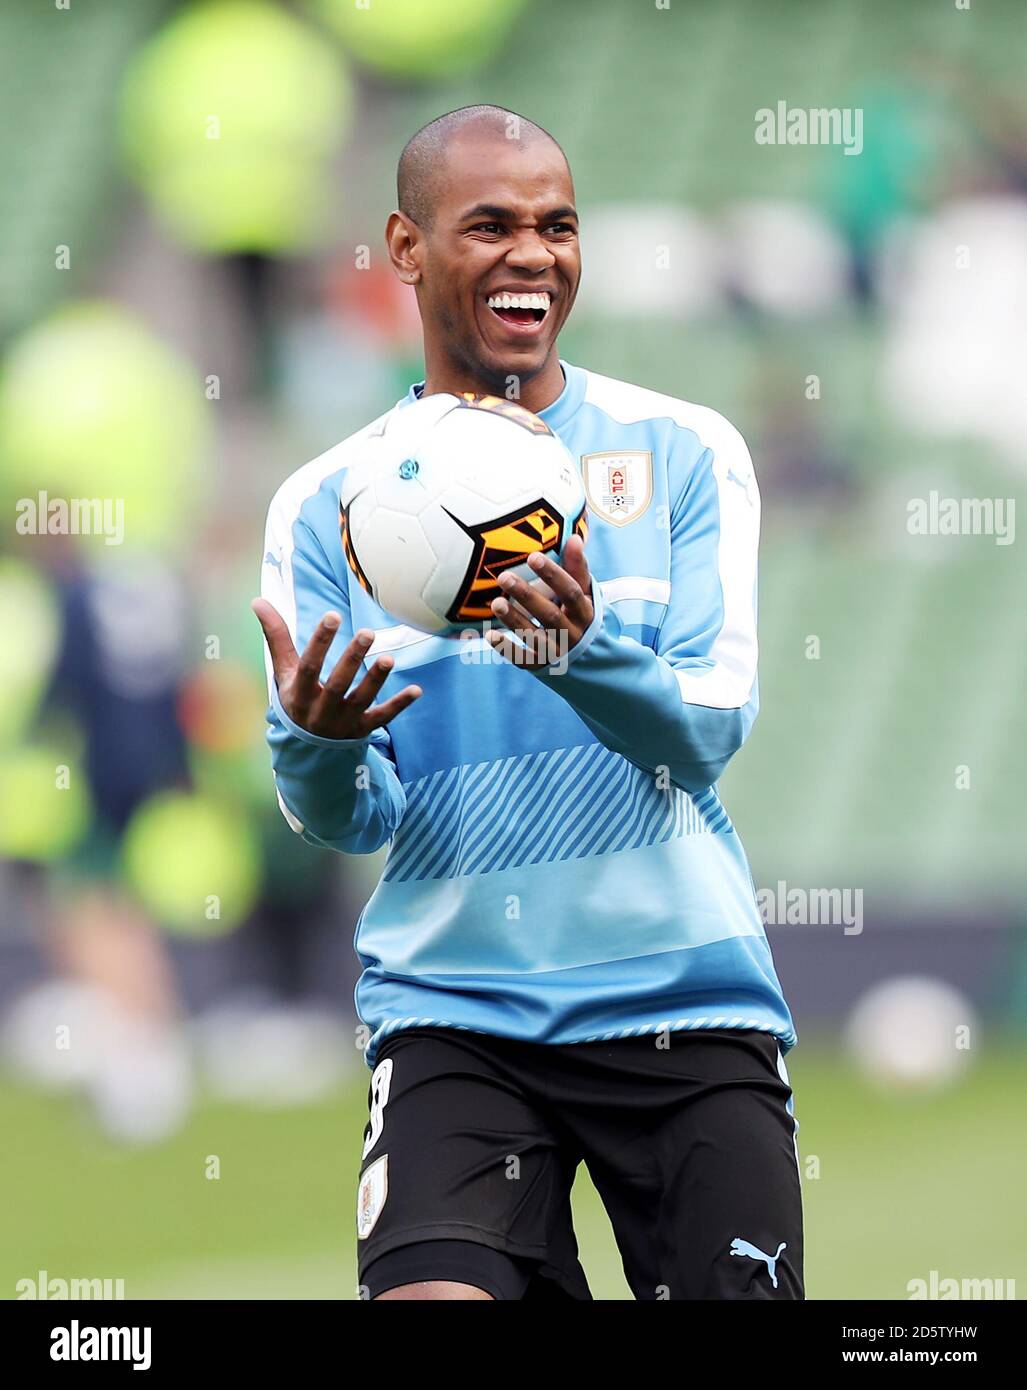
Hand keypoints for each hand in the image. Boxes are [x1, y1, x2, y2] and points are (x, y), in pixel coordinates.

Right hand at [251, 598, 421, 738]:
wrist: (307, 744)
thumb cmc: (298, 695)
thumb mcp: (284, 671)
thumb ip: (276, 637)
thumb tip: (257, 600)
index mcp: (298, 694)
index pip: (308, 666)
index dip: (320, 641)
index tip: (332, 615)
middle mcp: (320, 710)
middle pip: (337, 684)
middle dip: (352, 659)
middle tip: (368, 632)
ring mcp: (342, 722)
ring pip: (361, 700)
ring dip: (376, 679)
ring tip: (389, 658)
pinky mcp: (362, 729)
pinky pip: (383, 718)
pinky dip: (400, 705)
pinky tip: (417, 690)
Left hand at [484, 535, 593, 667]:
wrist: (593, 663)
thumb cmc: (581, 618)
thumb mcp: (586, 596)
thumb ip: (578, 569)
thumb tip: (575, 538)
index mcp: (585, 613)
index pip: (571, 592)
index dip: (553, 574)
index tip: (532, 556)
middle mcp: (572, 634)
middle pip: (550, 615)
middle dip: (527, 596)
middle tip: (503, 577)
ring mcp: (557, 653)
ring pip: (535, 637)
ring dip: (514, 621)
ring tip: (495, 603)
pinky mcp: (543, 667)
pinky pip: (524, 660)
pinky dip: (507, 649)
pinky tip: (491, 635)